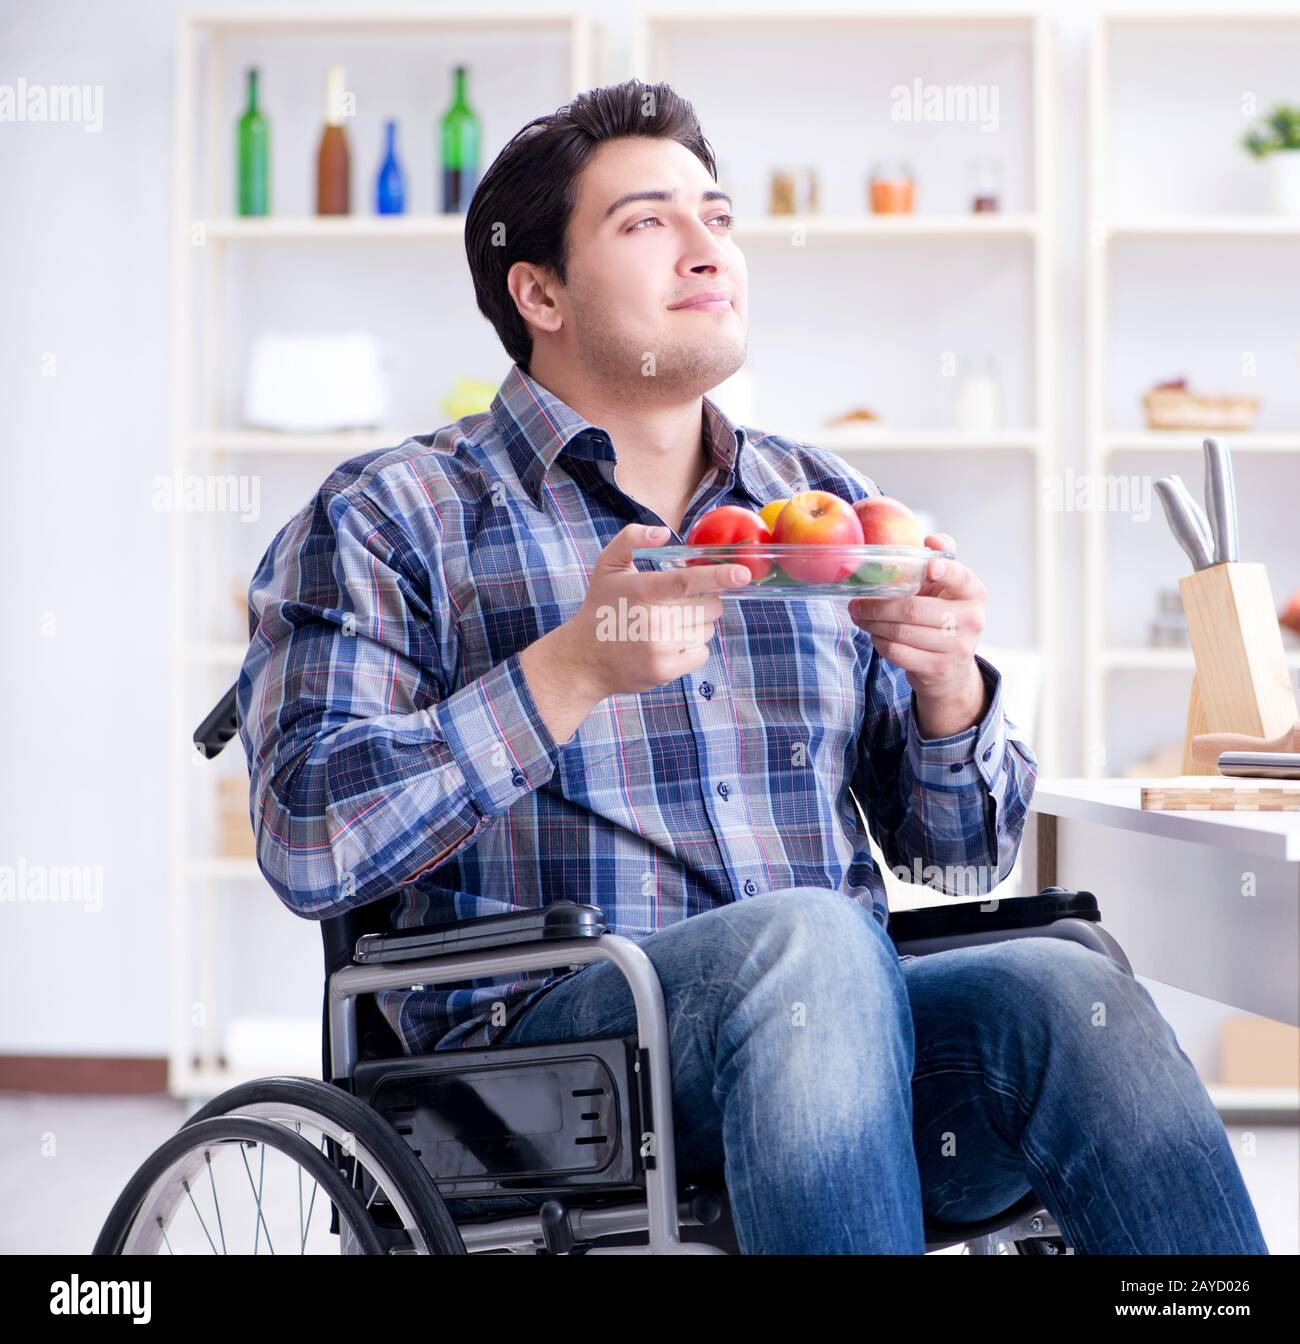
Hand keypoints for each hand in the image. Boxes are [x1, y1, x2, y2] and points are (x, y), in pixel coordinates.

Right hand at [553, 522, 751, 697]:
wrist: (583, 660)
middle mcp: (652, 621)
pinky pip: (701, 653)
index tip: (742, 574)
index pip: (686, 581)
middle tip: (679, 604)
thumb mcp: (607, 565)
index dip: (717, 576)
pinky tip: (669, 644)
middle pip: (709, 607)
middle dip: (705, 602)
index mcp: (641, 591)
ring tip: (667, 626)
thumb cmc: (601, 607)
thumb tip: (664, 533)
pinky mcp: (665, 672)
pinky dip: (692, 647)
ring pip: (707, 630)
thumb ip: (632, 538)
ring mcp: (660, 650)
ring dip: (697, 625)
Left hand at [848, 531, 986, 704]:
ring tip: (860, 616)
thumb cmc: (942, 619)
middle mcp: (972, 620)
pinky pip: (897, 651)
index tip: (928, 567)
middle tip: (857, 603)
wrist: (952, 671)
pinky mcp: (939, 669)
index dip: (945, 572)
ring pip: (901, 632)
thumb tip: (931, 538)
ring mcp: (957, 647)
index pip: (959, 577)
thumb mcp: (945, 590)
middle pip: (914, 609)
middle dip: (878, 605)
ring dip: (872, 623)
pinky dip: (879, 642)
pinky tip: (874, 634)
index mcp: (974, 593)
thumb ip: (940, 560)